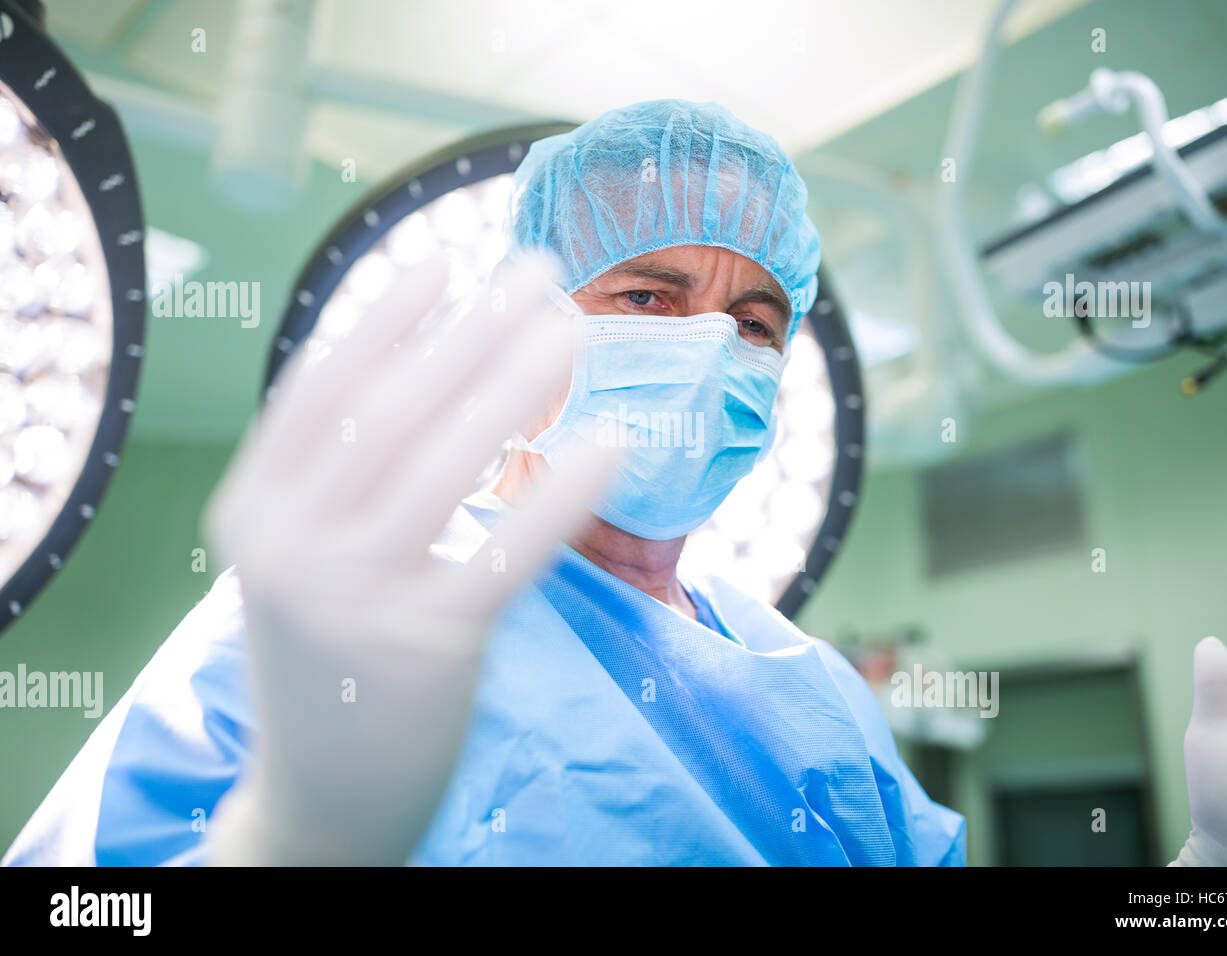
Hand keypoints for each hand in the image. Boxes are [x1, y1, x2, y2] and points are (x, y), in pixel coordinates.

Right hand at [202, 251, 616, 864]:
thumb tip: (428, 371)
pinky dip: (561, 490)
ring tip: (574, 327)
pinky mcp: (425, 647)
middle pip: (394, 408)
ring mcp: (354, 598)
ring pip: (447, 461)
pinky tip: (609, 440)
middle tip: (539, 271)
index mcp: (251, 511)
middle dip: (473, 329)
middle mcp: (289, 546)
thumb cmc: (329, 662)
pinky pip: (505, 550)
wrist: (323, 799)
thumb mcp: (302, 562)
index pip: (321, 388)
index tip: (446, 258)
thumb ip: (336, 482)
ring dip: (518, 380)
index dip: (388, 317)